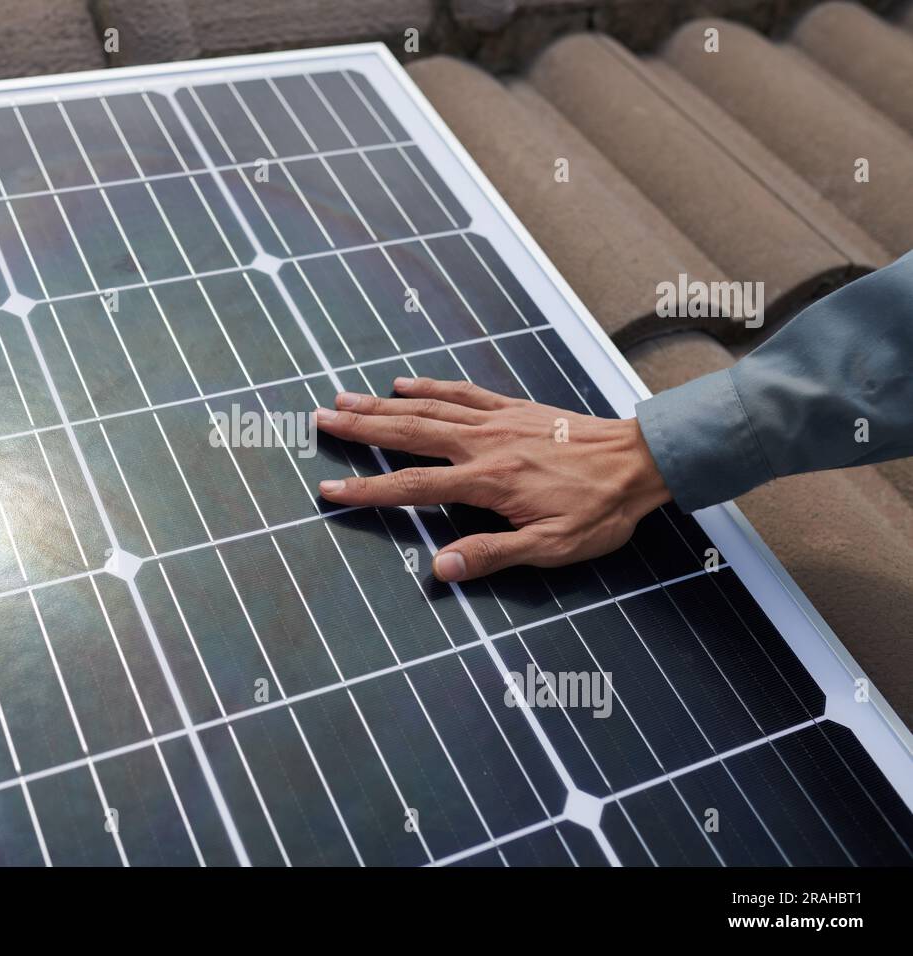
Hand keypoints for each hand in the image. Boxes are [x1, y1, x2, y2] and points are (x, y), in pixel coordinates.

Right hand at [313, 376, 672, 581]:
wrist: (642, 461)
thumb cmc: (600, 510)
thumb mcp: (552, 547)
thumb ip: (494, 555)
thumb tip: (441, 569)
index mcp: (488, 481)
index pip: (412, 488)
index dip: (367, 491)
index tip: (331, 489)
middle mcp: (483, 444)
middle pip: (408, 433)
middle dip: (360, 427)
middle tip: (320, 418)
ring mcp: (496, 420)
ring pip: (427, 407)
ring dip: (381, 403)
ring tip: (344, 397)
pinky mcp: (512, 407)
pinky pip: (461, 391)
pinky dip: (428, 386)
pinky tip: (404, 383)